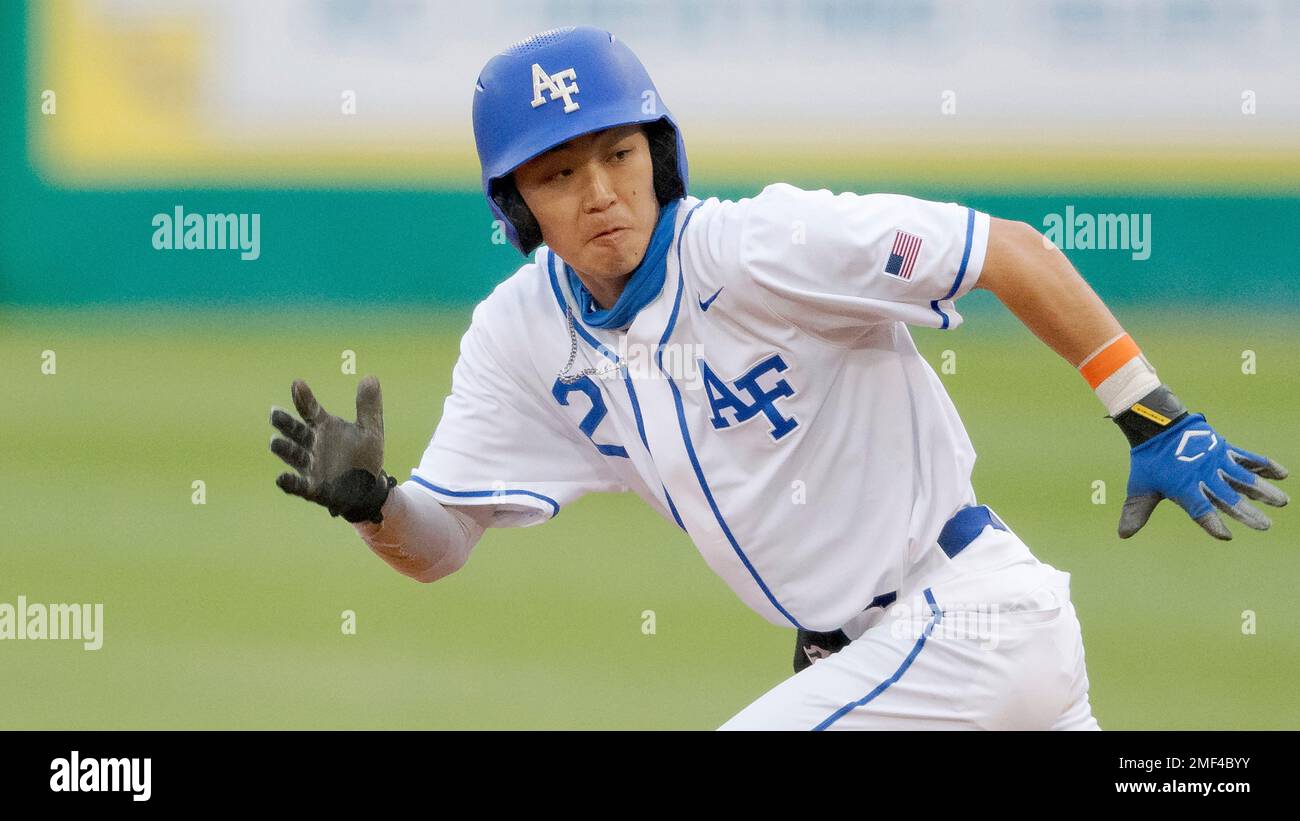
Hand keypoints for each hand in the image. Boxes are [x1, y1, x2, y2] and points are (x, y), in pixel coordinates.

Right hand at [269, 376, 394, 523]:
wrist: (368, 488)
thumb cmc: (363, 456)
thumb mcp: (370, 431)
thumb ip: (369, 407)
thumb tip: (371, 377)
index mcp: (324, 427)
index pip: (310, 410)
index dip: (303, 398)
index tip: (297, 383)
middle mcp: (312, 445)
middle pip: (296, 431)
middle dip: (285, 423)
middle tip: (274, 413)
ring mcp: (310, 466)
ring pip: (293, 456)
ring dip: (284, 449)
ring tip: (275, 442)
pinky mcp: (313, 488)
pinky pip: (298, 485)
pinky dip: (290, 482)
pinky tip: (280, 478)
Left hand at [1119, 412, 1288, 540]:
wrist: (1156, 425)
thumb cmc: (1149, 460)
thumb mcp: (1141, 486)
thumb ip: (1136, 511)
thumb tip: (1123, 535)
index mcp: (1184, 487)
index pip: (1200, 510)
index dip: (1212, 524)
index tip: (1225, 536)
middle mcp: (1203, 475)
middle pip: (1228, 498)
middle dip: (1247, 513)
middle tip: (1265, 526)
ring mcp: (1216, 461)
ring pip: (1244, 478)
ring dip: (1263, 491)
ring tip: (1282, 502)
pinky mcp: (1224, 448)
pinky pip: (1247, 457)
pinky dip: (1264, 464)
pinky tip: (1281, 474)